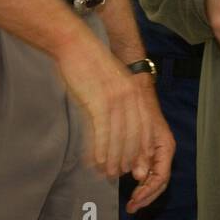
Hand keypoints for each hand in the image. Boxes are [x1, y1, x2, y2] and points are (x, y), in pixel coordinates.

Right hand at [53, 29, 150, 178]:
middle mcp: (129, 97)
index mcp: (134, 92)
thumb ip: (118, 100)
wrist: (75, 45)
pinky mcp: (99, 102)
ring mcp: (115, 100)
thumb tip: (115, 122)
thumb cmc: (89, 64)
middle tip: (121, 174)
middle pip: (134, 135)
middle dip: (129, 158)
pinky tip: (97, 162)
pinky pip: (103, 132)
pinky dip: (101, 149)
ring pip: (119, 137)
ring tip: (109, 173)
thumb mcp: (112, 81)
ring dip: (114, 158)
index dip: (141, 149)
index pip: (144, 127)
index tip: (137, 165)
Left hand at [124, 75, 174, 213]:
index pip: (161, 178)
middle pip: (159, 182)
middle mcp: (162, 151)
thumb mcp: (140, 128)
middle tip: (131, 207)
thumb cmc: (139, 105)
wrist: (135, 86)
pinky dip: (138, 182)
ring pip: (153, 178)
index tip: (134, 202)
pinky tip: (129, 187)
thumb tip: (140, 176)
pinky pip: (145, 170)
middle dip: (146, 196)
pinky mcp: (145, 149)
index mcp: (165, 146)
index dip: (148, 193)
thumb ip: (141, 151)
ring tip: (131, 203)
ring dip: (143, 192)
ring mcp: (155, 151)